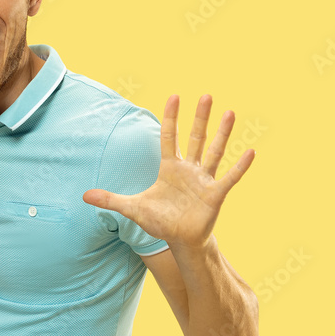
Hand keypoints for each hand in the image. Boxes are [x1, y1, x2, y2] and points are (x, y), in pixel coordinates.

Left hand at [83, 95, 253, 249]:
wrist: (179, 241)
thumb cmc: (159, 222)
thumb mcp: (132, 209)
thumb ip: (110, 200)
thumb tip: (84, 196)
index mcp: (169, 168)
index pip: (168, 137)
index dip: (171, 118)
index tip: (173, 96)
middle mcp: (188, 169)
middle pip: (194, 137)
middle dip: (199, 117)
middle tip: (205, 94)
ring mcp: (204, 180)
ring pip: (214, 151)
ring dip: (222, 133)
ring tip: (230, 112)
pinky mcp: (215, 194)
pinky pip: (229, 177)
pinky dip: (240, 166)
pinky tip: (251, 151)